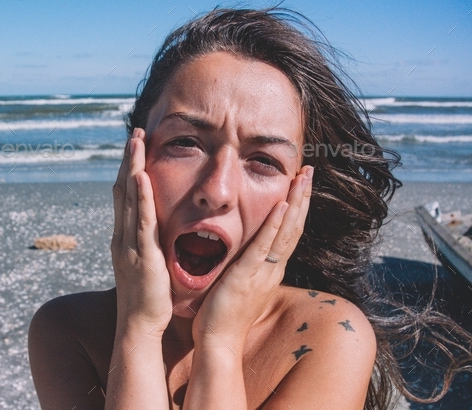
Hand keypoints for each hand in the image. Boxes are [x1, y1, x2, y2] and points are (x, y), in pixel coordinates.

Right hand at [111, 128, 172, 337]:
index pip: (125, 197)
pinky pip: (141, 221)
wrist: (139, 324)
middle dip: (128, 160)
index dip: (129, 170)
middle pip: (122, 190)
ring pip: (128, 199)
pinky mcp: (142, 254)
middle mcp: (122, 236)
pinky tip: (141, 177)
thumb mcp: (146, 263)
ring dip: (131, 167)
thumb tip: (156, 230)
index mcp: (125, 237)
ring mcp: (129, 244)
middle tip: (134, 134)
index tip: (136, 148)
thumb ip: (148, 244)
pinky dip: (140, 197)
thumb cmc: (147, 297)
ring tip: (135, 142)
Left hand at [191, 165, 313, 349]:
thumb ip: (250, 265)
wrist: (218, 341)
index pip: (289, 232)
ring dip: (296, 204)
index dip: (298, 208)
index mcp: (271, 269)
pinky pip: (264, 247)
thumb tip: (249, 251)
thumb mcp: (243, 283)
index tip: (302, 184)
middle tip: (309, 171)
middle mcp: (273, 268)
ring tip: (303, 179)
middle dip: (303, 198)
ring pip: (285, 233)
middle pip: (294, 227)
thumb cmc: (226, 314)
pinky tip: (282, 206)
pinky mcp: (246, 276)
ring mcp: (262, 272)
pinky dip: (275, 226)